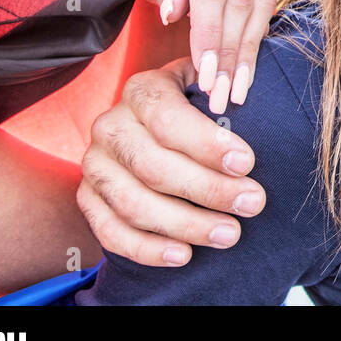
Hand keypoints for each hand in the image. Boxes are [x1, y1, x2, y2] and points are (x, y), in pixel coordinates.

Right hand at [76, 58, 266, 266]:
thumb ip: (226, 87)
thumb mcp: (213, 85)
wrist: (158, 128)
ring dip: (185, 224)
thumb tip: (242, 102)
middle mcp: (110, 126)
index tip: (247, 163)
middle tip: (252, 203)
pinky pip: (111, 231)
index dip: (207, 144)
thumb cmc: (199, 108)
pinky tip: (184, 255)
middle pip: (153, 166)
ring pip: (133, 204)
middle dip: (208, 189)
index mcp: (142, 91)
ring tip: (229, 234)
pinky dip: (147, 249)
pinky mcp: (88, 200)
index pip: (168, 119)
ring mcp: (95, 165)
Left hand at [141, 0, 279, 112]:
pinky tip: (247, 64)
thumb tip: (171, 15)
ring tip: (238, 88)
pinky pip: (271, 2)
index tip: (204, 75)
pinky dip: (258, 35)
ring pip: (262, 4)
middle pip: (240, 1)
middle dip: (231, 51)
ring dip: (249, 51)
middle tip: (222, 92)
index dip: (209, 33)